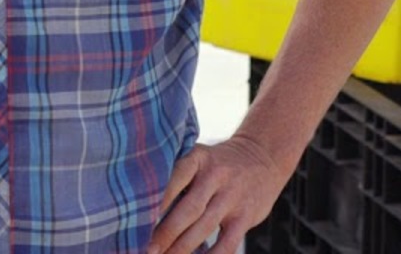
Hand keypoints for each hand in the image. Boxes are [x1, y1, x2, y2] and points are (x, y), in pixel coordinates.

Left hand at [149, 136, 291, 252]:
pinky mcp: (246, 216)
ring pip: (204, 228)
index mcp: (198, 158)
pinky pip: (227, 243)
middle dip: (165, 233)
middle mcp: (215, 176)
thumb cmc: (217, 163)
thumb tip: (142, 205)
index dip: (157, 200)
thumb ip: (178, 176)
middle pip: (188, 209)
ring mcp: (232, 197)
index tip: (136, 218)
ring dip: (181, 248)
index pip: (174, 178)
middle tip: (147, 249)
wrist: (264, 157)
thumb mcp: (199, 157)